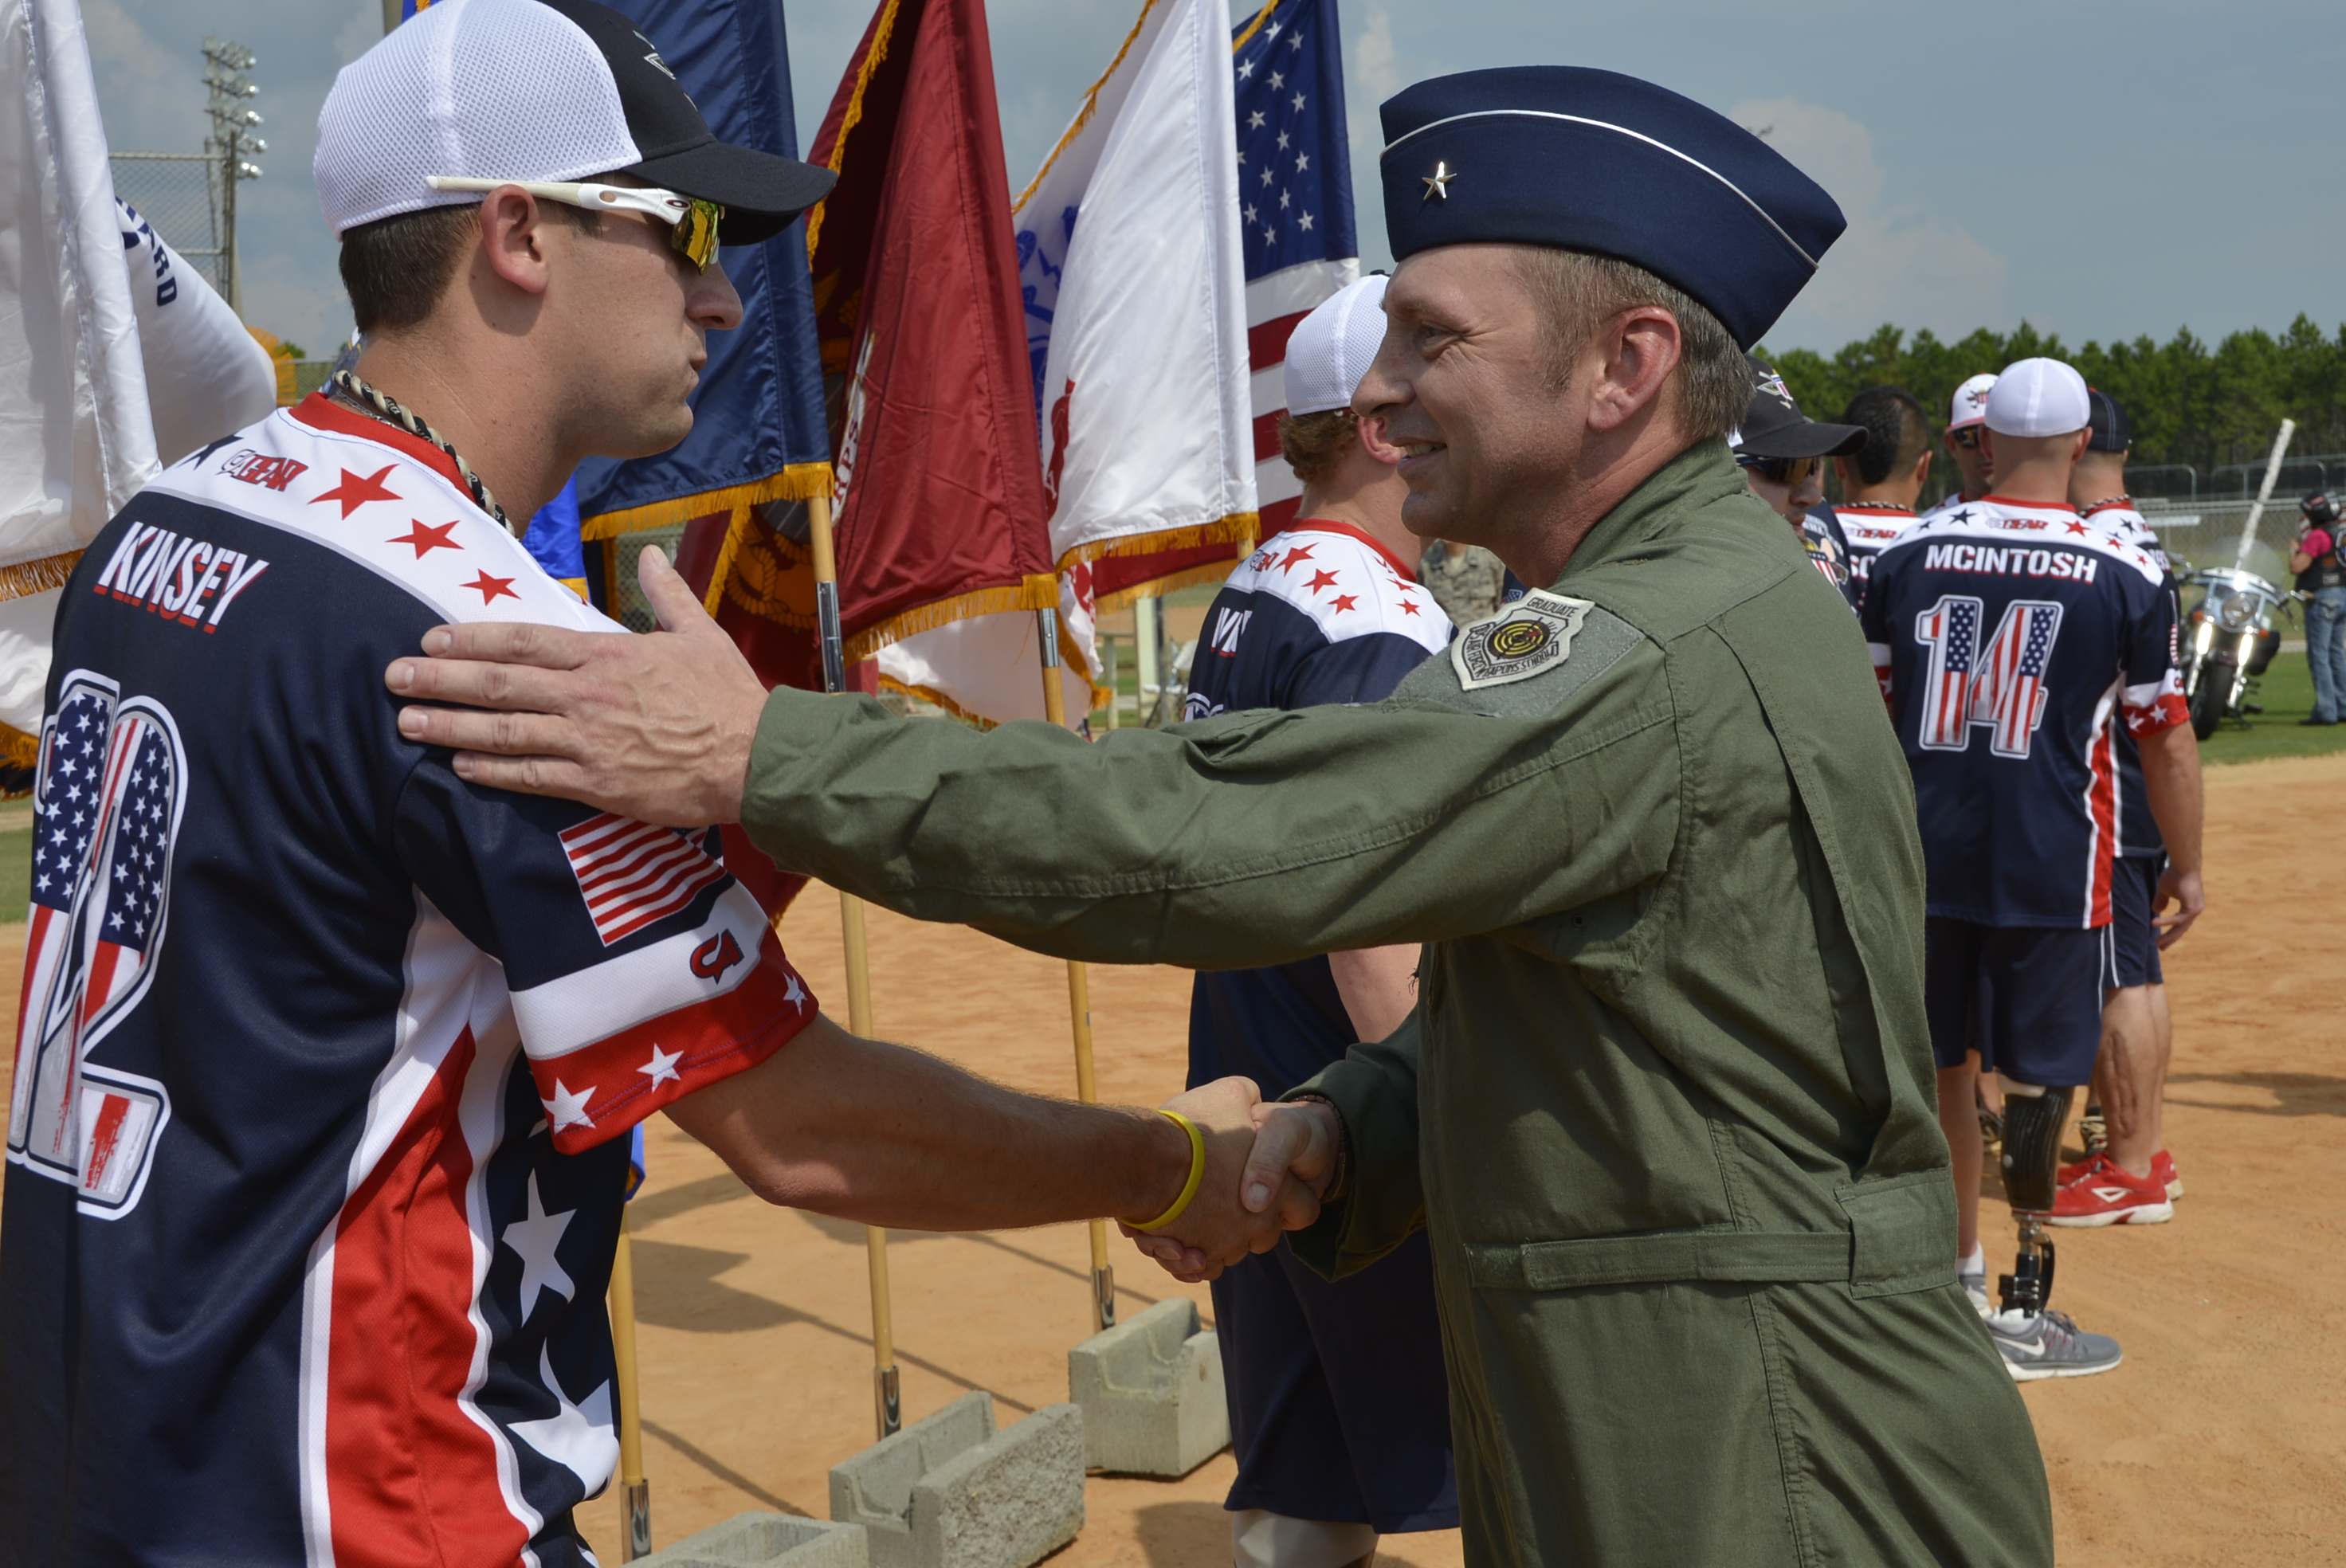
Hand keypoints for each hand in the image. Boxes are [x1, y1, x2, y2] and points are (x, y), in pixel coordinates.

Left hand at [383, 547, 765, 824]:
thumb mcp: (700, 634)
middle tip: (392, 678)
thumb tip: (652, 556)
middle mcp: (587, 695)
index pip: (523, 641)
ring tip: (406, 723)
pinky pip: (531, 776)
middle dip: (439, 681)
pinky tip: (458, 765)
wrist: (757, 758)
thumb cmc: (729, 696)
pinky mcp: (597, 784)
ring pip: (503, 731)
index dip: (471, 640)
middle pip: (498, 684)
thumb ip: (667, 594)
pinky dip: (491, 770)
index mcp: (607, 655)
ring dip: (449, 726)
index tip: (430, 640)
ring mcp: (588, 741)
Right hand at [1125, 1096, 1338, 1282]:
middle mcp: (1257, 1223)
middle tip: (1228, 1199)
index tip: (1273, 1189)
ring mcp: (1227, 1243)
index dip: (1292, 1197)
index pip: (1305, 1207)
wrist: (1147, 1160)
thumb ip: (1249, 1097)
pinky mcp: (1197, 1256)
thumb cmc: (1192, 1127)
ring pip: (1232, 1250)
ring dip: (1218, 1238)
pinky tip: (1183, 1240)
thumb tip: (1250, 1101)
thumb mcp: (1231, 1093)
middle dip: (1251, 1221)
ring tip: (1196, 1216)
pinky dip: (1195, 1258)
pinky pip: (1205, 1267)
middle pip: (1267, 1234)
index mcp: (1277, 1188)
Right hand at [2153, 863, 2205, 948]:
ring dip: (2169, 936)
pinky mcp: (2192, 908)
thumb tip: (2157, 910)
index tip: (2162, 941)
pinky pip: (2178, 919)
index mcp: (2190, 906)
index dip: (2171, 932)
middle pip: (2182, 928)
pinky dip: (2166, 922)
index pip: (2181, 923)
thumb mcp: (2165, 890)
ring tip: (2157, 943)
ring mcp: (2195, 909)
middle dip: (2171, 939)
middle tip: (2161, 948)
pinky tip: (2154, 924)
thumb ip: (2162, 900)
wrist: (2183, 865)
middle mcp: (2195, 909)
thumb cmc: (2174, 874)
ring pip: (2181, 927)